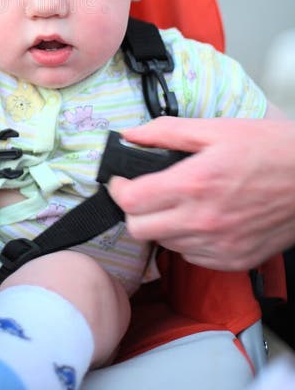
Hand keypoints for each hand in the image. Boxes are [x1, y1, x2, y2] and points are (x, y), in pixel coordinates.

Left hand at [108, 117, 294, 269]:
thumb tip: (130, 135)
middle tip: (145, 192)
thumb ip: (166, 132)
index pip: (130, 201)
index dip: (118, 188)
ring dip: (161, 224)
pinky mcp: (233, 260)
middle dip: (134, 209)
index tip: (123, 180)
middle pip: (139, 229)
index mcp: (193, 184)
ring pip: (163, 244)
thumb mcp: (215, 129)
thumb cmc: (270, 150)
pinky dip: (186, 240)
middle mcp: (202, 221)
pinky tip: (200, 218)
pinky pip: (191, 257)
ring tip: (178, 202)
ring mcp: (218, 245)